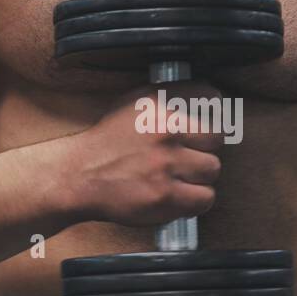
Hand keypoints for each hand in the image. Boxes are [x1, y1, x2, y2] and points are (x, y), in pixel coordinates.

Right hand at [67, 82, 224, 226]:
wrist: (79, 176)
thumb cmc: (107, 143)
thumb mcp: (133, 105)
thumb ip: (168, 99)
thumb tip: (209, 99)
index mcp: (158, 103)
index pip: (209, 95)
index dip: (215, 109)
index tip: (211, 119)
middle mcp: (165, 130)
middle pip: (216, 137)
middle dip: (204, 148)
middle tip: (188, 156)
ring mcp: (166, 163)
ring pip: (212, 168)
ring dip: (199, 176)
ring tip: (180, 178)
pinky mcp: (166, 195)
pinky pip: (205, 198)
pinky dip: (195, 200)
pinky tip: (180, 196)